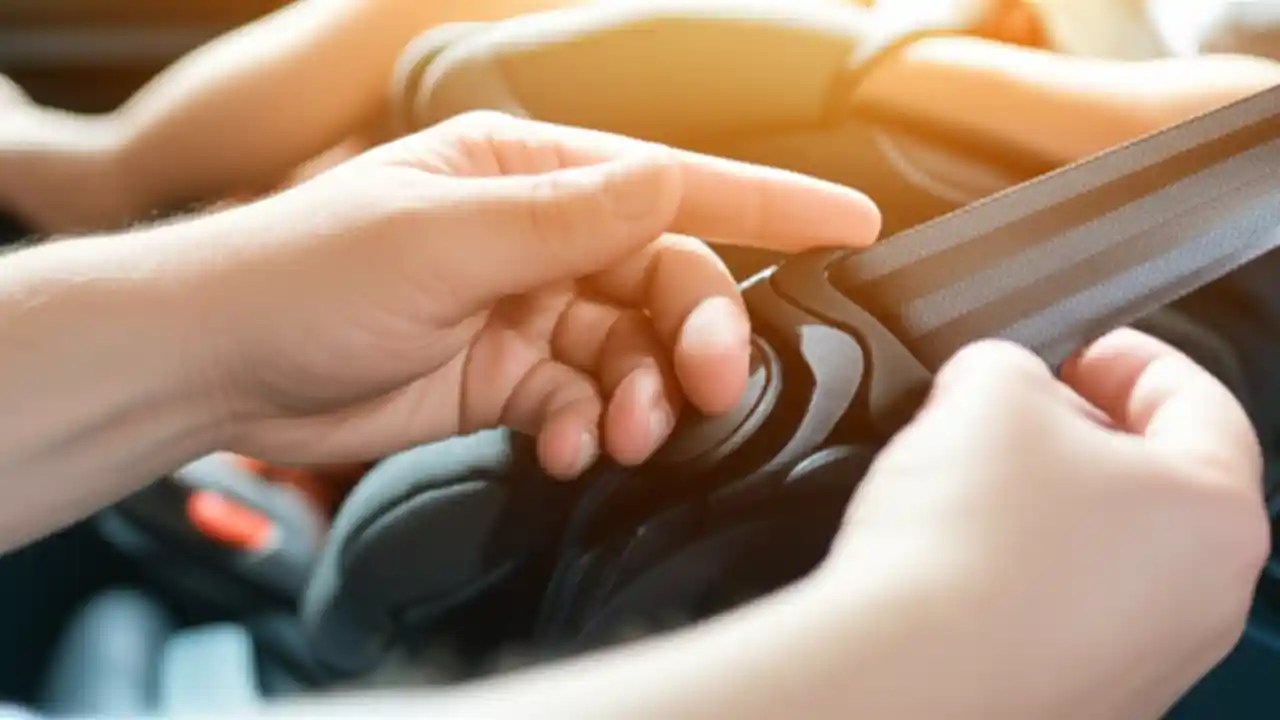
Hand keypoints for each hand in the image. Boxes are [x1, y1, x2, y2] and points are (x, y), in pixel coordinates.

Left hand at [187, 112, 879, 477]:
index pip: (668, 183)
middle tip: (705, 386)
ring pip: (630, 352)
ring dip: (642, 396)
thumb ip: (571, 219)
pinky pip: (581, 404)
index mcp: (530, 172)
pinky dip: (586, 430)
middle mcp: (539, 237)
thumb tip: (674, 184)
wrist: (221, 359)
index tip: (850, 223)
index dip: (765, 205)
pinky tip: (568, 450)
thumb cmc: (311, 269)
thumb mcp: (448, 232)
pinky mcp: (507, 381)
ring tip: (624, 432)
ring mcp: (526, 312)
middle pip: (664, 281)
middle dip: (695, 335)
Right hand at [812, 330, 1269, 718]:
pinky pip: (1056, 614)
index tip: (1072, 348)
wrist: (907, 681)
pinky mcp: (1078, 699)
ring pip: (1102, 553)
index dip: (1123, 355)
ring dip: (1042, 511)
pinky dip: (1013, 580)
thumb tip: (1001, 387)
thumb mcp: (988, 390)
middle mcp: (1201, 600)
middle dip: (1076, 435)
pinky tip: (950, 565)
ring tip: (964, 494)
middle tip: (1005, 416)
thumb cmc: (966, 552)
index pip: (1195, 398)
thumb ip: (1012, 364)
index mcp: (1214, 512)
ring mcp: (1142, 662)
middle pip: (1151, 481)